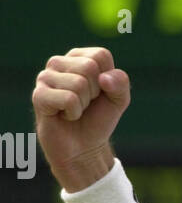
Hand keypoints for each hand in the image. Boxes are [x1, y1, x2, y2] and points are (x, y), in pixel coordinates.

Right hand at [32, 46, 129, 187]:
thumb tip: (103, 78)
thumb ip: (121, 83)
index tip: (99, 93)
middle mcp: (58, 62)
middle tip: (86, 104)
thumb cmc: (98, 119)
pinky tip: (66, 116)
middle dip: (95, 92)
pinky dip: (74, 113)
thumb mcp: (119, 99)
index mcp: (78, 57)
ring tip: (75, 110)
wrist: (83, 147)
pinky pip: (68, 99)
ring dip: (83, 104)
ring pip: (79, 84)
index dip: (107, 80)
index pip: (101, 55)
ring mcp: (45, 77)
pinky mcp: (38, 95)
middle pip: (89, 67)